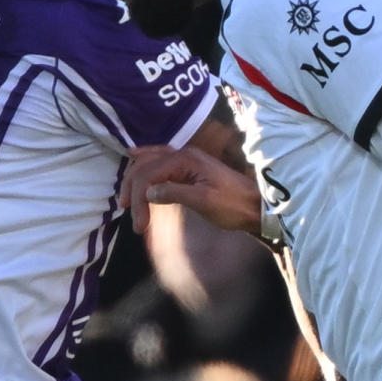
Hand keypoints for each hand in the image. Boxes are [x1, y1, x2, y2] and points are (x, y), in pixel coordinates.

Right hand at [121, 144, 262, 237]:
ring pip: (150, 161)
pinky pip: (159, 161)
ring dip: (135, 179)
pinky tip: (134, 159)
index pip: (149, 175)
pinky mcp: (188, 168)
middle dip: (132, 190)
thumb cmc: (233, 205)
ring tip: (126, 200)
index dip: (139, 199)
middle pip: (145, 165)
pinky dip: (145, 164)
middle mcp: (184, 154)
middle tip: (129, 215)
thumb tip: (148, 193)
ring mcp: (186, 159)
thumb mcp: (204, 201)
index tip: (139, 225)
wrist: (256, 207)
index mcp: (186, 160)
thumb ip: (174, 193)